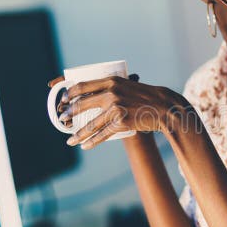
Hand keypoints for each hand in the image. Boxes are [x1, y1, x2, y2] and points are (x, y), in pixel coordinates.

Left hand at [47, 73, 181, 148]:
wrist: (163, 107)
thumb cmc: (145, 96)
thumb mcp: (127, 86)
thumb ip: (112, 88)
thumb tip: (93, 95)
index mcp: (111, 81)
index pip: (82, 86)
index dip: (69, 94)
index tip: (63, 101)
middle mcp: (111, 93)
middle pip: (81, 104)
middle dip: (68, 114)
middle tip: (62, 120)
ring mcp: (116, 108)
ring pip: (90, 124)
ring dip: (78, 134)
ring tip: (70, 140)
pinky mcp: (121, 122)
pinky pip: (102, 134)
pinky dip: (91, 142)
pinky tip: (84, 145)